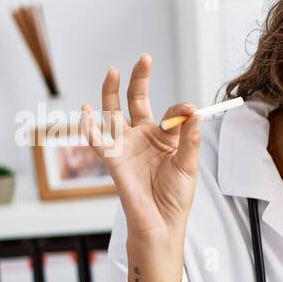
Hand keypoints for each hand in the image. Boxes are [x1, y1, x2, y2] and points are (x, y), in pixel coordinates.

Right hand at [79, 54, 201, 240]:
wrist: (161, 222)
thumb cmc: (175, 196)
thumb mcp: (188, 166)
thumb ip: (189, 139)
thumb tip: (195, 112)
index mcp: (165, 137)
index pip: (171, 113)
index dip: (179, 109)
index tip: (189, 110)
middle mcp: (143, 136)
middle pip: (137, 101)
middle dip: (139, 80)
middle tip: (145, 59)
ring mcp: (126, 145)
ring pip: (114, 112)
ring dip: (112, 92)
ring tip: (113, 71)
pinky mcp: (113, 159)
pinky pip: (97, 139)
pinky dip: (89, 125)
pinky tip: (86, 110)